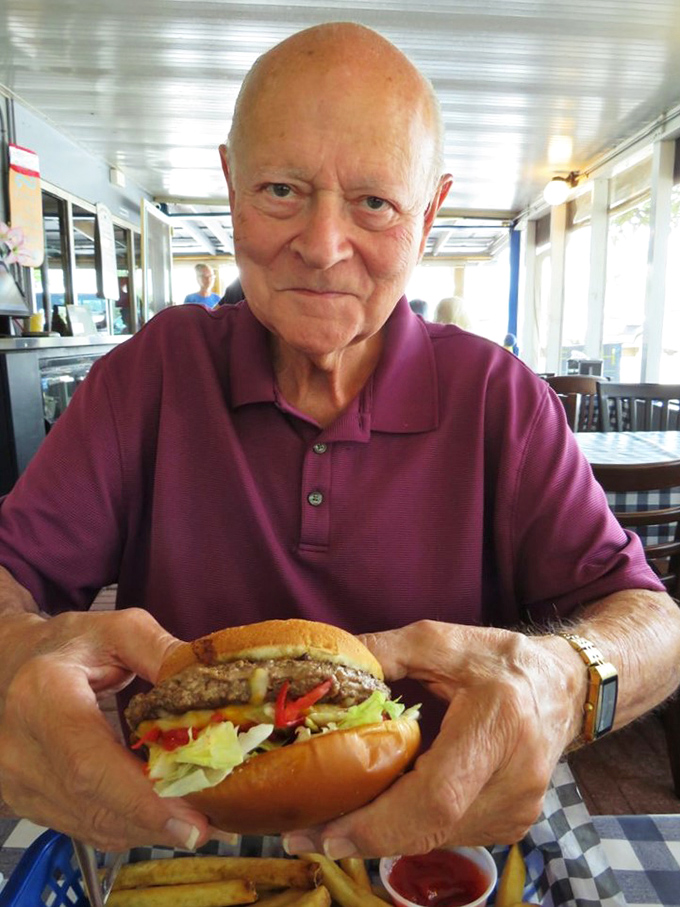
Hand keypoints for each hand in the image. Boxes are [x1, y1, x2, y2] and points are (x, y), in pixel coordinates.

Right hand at [0, 607, 212, 850]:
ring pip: (90, 825)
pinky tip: (161, 820)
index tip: (189, 819)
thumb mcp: (117, 630)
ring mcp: (18, 782)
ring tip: (197, 822)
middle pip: (93, 805)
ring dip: (147, 831)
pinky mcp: (25, 801)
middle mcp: (20, 748)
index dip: (141, 799)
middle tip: (210, 824)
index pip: (90, 763)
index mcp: (42, 695)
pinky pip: (83, 827)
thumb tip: (206, 684)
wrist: (11, 662)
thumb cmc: (69, 646)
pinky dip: (127, 829)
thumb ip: (160, 652)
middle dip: (157, 822)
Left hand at [283, 620, 583, 856]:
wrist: (561, 687)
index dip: (380, 823)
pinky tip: (380, 808)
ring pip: (435, 839)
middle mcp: (516, 778)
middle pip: (431, 829)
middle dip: (364, 835)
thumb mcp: (440, 640)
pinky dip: (409, 827)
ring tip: (331, 817)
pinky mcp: (512, 825)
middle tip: (303, 833)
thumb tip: (326, 670)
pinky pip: (448, 836)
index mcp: (499, 723)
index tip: (327, 833)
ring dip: (382, 833)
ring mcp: (518, 811)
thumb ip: (383, 652)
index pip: (437, 796)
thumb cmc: (498, 659)